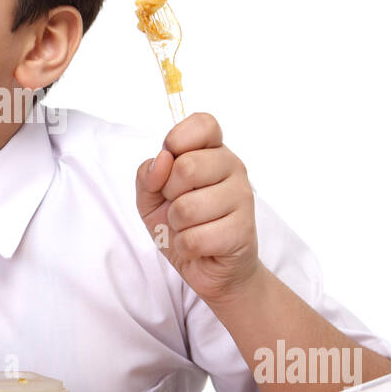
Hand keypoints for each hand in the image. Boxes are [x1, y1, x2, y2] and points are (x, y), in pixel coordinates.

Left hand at [135, 111, 262, 305]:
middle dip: (168, 194)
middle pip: (186, 167)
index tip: (171, 161)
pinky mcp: (243, 231)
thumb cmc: (183, 225)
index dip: (178, 140)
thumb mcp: (152, 198)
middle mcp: (234, 168)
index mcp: (213, 151)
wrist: (210, 268)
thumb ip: (148, 175)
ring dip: (176, 225)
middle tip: (179, 206)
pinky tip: (199, 246)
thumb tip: (161, 160)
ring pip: (187, 208)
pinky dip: (186, 247)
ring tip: (190, 228)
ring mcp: (242, 198)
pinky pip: (195, 238)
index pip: (204, 123)